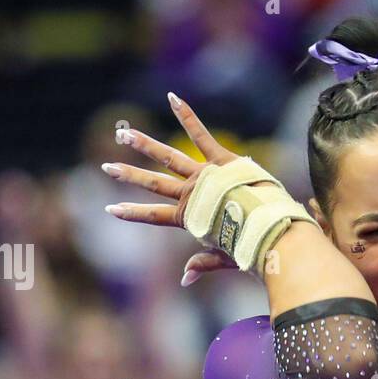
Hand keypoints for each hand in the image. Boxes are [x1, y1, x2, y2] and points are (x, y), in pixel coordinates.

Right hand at [101, 93, 245, 284]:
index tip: (109, 209)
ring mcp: (204, 176)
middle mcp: (192, 195)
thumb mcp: (223, 257)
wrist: (272, 230)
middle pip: (153, 183)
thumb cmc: (251, 246)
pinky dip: (186, 116)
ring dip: (144, 145)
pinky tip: (172, 98)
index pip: (153, 215)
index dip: (130, 213)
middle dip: (128, 175)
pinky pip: (200, 134)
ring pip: (167, 157)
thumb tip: (184, 281)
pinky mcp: (222, 160)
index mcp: (190, 218)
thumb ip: (202, 265)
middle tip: (106, 167)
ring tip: (124, 134)